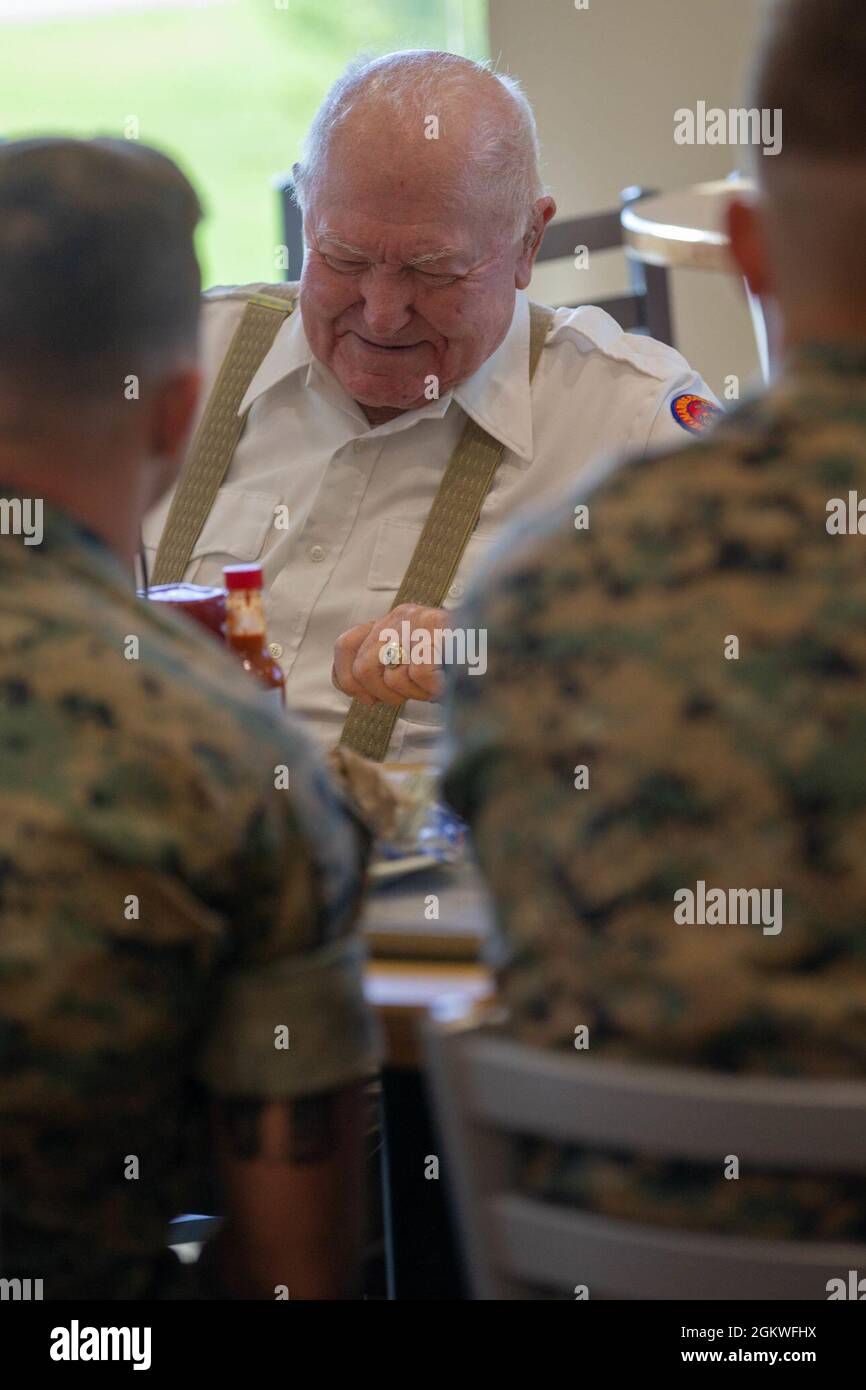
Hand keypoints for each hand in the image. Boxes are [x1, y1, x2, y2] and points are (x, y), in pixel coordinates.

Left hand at [332, 603, 446, 706]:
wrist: (500, 651)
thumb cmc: (456, 666)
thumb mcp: (414, 665)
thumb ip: (386, 669)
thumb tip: (358, 690)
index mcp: (391, 621)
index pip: (345, 645)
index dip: (346, 677)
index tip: (367, 699)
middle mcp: (401, 616)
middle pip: (363, 668)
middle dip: (382, 694)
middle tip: (406, 698)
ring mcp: (419, 621)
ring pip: (391, 676)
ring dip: (413, 693)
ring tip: (434, 686)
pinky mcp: (438, 629)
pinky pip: (419, 673)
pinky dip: (432, 688)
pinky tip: (445, 683)